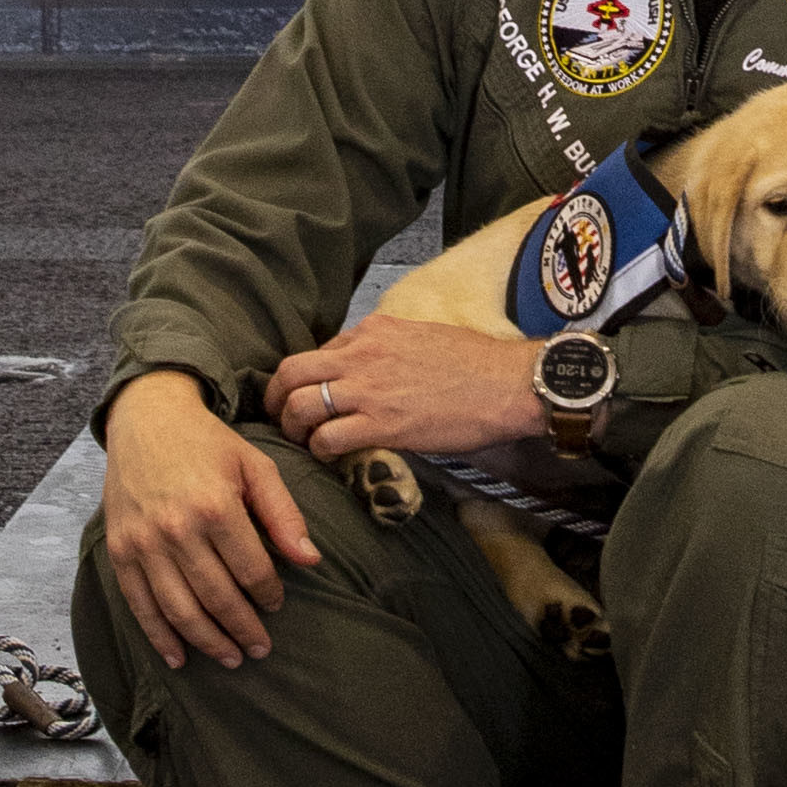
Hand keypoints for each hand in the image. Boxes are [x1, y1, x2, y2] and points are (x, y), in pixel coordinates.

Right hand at [100, 368, 320, 671]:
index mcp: (215, 506)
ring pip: (179, 610)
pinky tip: (179, 657)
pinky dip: (159, 636)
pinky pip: (140, 604)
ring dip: (207, 641)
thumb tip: (310, 560)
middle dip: (243, 629)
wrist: (146, 420)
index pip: (250, 570)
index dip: (268, 595)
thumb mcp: (256, 466)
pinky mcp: (119, 551)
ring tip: (231, 658)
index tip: (277, 606)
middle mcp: (176, 529)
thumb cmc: (208, 444)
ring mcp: (143, 543)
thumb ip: (283, 514)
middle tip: (260, 649)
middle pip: (216, 597)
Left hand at [263, 317, 547, 466]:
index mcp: (374, 330)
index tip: (312, 395)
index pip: (320, 350)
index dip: (309, 377)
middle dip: (276, 398)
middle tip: (280, 417)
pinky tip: (329, 456)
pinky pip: (327, 438)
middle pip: (291, 372)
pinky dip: (319, 450)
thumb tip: (371, 367)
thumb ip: (389, 347)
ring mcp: (369, 390)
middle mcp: (362, 354)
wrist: (510, 384)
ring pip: (299, 405)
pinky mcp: (381, 425)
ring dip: (292, 428)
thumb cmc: (478, 362)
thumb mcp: (424, 335)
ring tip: (302, 442)